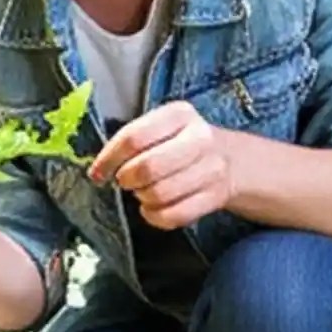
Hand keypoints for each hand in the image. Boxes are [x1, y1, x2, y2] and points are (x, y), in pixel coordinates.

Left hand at [88, 101, 235, 229]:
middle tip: (125, 181)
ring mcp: (211, 169)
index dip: (109, 159)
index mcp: (180, 114)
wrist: (233, 161)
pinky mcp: (215, 197)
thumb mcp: (163, 127)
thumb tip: (99, 169)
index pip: (134, 137)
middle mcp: (200, 139)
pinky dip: (155, 216)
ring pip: (160, 194)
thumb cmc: (183, 143)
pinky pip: (174, 216)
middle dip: (127, 179)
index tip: (97, 172)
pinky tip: (153, 208)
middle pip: (148, 167)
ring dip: (142, 198)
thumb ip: (132, 140)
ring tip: (143, 191)